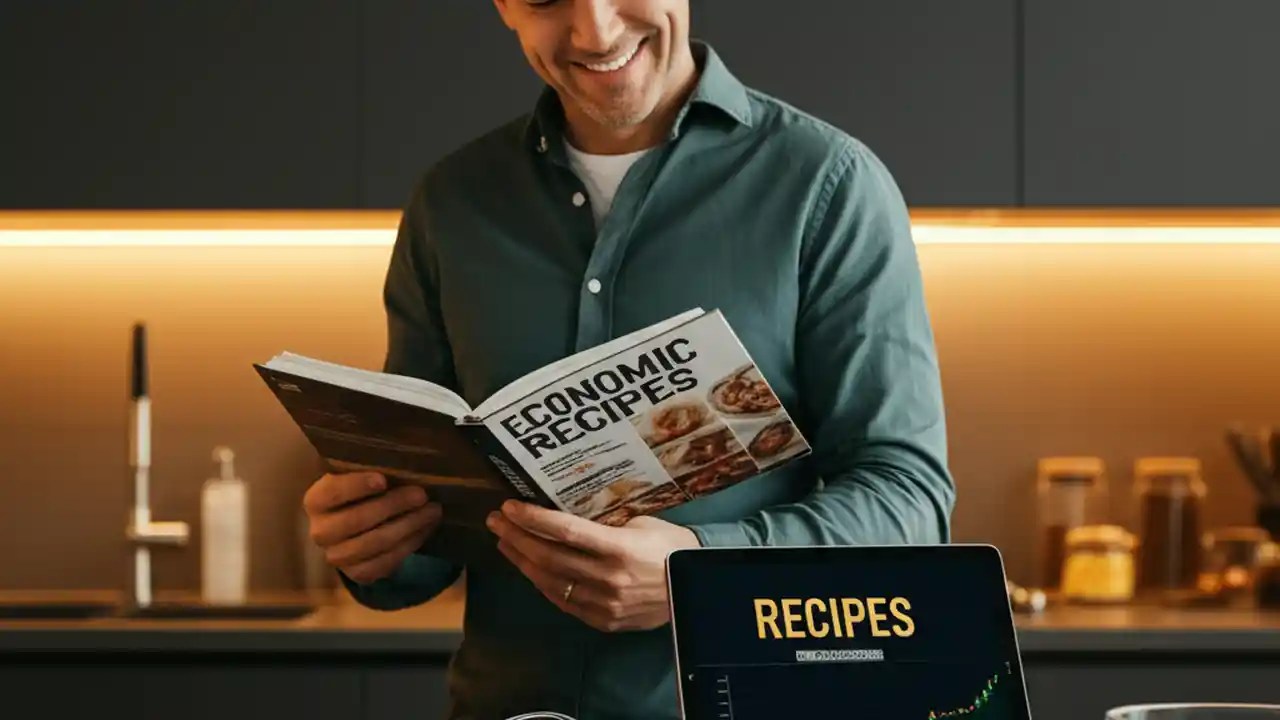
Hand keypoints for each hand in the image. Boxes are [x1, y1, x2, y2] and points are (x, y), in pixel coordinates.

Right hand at [302, 471, 442, 584]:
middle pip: (358, 519)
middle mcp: (320, 532)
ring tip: (433, 510)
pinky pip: (386, 562)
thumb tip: (403, 464)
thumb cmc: (361, 492)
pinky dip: (410, 544)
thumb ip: (372, 469)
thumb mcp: (359, 476)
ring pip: (376, 542)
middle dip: (394, 505)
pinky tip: (425, 528)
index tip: (383, 479)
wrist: (357, 527)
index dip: (356, 486)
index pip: (333, 492)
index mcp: (316, 501)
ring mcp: (337, 556)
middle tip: (421, 494)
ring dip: (409, 525)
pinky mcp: (358, 574)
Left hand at [486, 500, 700, 631]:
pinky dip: (542, 583)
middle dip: (517, 536)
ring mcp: (603, 604)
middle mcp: (607, 578)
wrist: (697, 589)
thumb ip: (605, 524)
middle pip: (549, 556)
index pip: (565, 531)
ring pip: (549, 581)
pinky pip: (563, 601)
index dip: (533, 518)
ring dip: (522, 560)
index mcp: (620, 548)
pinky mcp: (602, 621)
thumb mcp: (643, 523)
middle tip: (497, 520)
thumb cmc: (672, 547)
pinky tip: (529, 568)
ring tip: (505, 541)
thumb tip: (567, 514)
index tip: (510, 506)